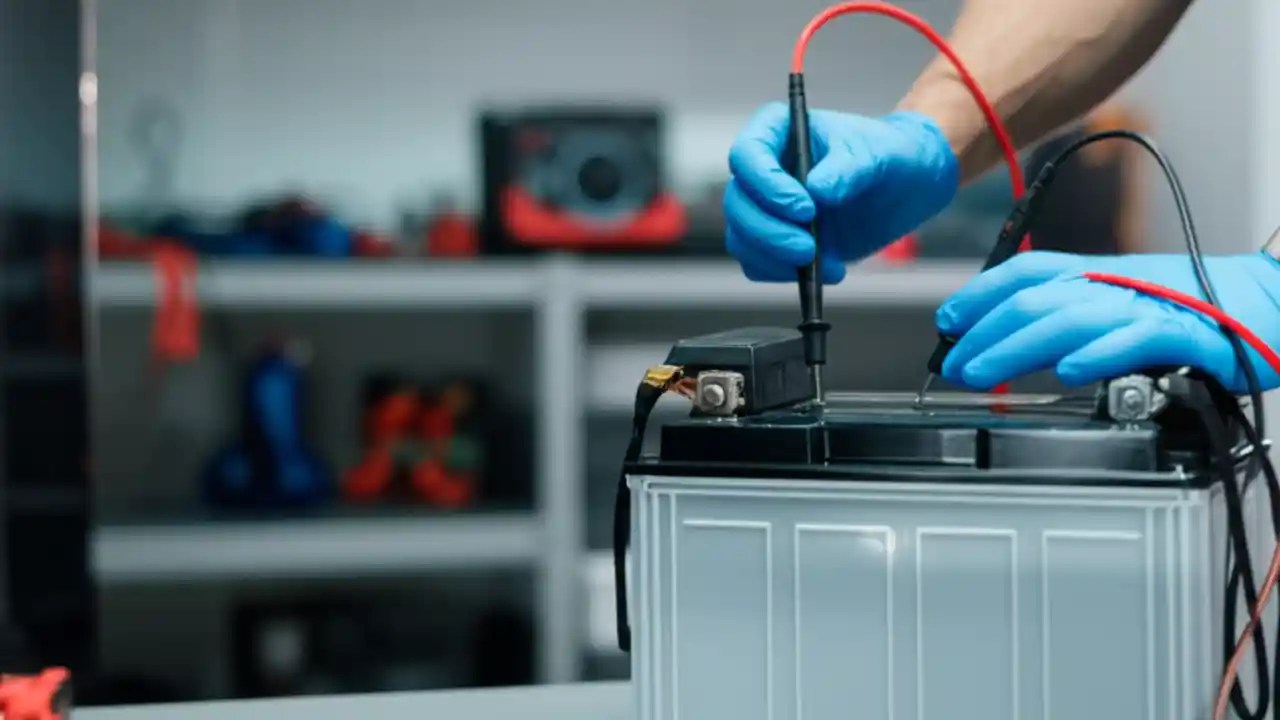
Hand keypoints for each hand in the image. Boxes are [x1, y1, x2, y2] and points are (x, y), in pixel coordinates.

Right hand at [724, 102, 957, 282]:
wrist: (905, 184)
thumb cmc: (887, 153)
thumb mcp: (876, 153)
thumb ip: (849, 168)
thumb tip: (819, 189)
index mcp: (777, 131)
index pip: (747, 155)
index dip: (767, 185)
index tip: (805, 208)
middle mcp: (763, 169)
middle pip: (738, 204)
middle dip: (769, 232)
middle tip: (808, 247)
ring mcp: (766, 207)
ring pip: (741, 238)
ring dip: (774, 258)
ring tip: (821, 263)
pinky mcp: (776, 239)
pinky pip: (758, 263)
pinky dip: (785, 273)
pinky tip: (826, 270)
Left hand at [935, 251, 1279, 392]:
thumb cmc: (1204, 311)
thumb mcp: (1129, 307)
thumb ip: (1080, 319)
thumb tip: (1021, 343)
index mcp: (1104, 274)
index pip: (1030, 271)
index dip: (982, 292)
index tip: (946, 319)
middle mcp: (1120, 283)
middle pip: (1038, 299)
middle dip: (986, 332)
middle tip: (952, 363)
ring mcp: (1153, 306)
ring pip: (1072, 318)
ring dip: (1017, 347)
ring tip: (981, 371)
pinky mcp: (1190, 334)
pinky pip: (1137, 340)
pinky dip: (1098, 354)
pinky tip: (1066, 370)